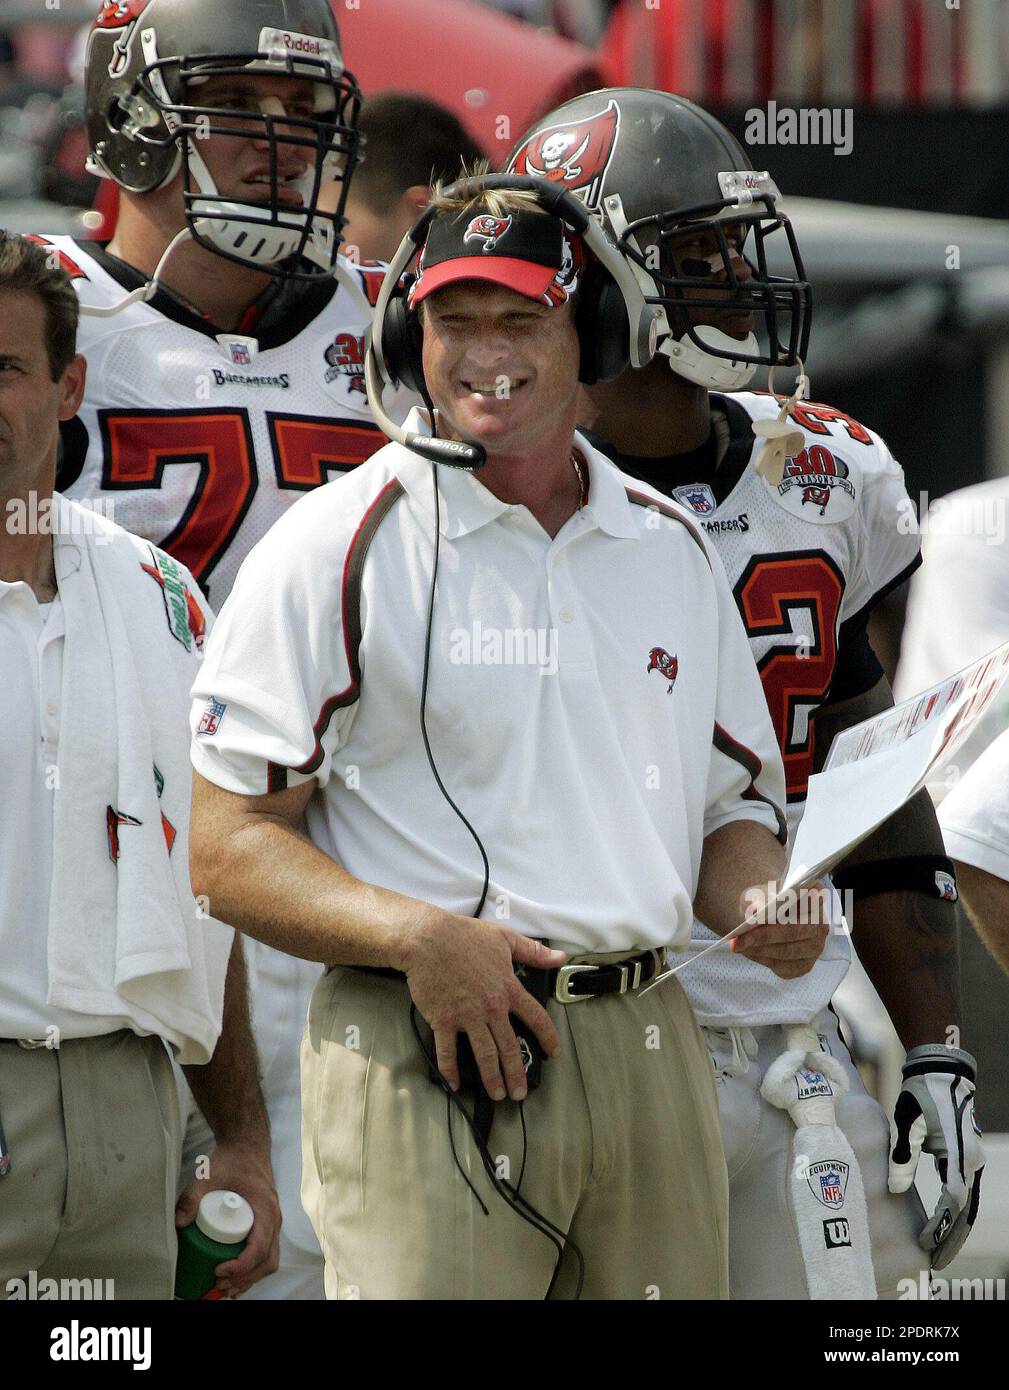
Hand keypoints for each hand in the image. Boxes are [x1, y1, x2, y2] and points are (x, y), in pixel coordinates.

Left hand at [175, 1140, 280, 1297]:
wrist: (247, 1149)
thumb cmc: (233, 1161)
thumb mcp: (209, 1174)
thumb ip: (192, 1196)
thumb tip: (180, 1223)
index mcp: (265, 1210)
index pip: (259, 1248)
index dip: (241, 1266)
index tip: (219, 1270)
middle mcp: (274, 1221)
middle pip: (267, 1262)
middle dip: (244, 1279)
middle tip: (217, 1284)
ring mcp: (272, 1225)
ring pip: (268, 1262)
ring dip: (248, 1279)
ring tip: (223, 1288)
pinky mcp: (266, 1227)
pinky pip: (265, 1256)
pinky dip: (251, 1272)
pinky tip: (233, 1279)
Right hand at [402, 911, 566, 1101]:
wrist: (427, 939)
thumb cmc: (464, 935)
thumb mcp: (504, 938)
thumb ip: (533, 951)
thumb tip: (558, 957)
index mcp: (507, 988)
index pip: (535, 1017)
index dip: (548, 1037)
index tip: (553, 1053)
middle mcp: (491, 1006)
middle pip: (510, 1046)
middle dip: (517, 1073)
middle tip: (520, 1092)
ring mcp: (466, 1016)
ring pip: (484, 1054)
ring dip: (491, 1078)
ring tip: (497, 1095)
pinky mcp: (443, 1020)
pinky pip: (447, 1051)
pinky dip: (449, 1070)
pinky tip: (453, 1084)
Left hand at [731, 880, 829, 979]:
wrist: (765, 915)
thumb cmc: (765, 900)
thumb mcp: (759, 892)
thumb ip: (760, 898)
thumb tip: (759, 911)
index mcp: (815, 898)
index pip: (810, 900)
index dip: (793, 905)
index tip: (767, 911)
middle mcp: (820, 924)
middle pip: (794, 931)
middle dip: (764, 937)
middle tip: (737, 939)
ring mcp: (815, 947)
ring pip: (787, 952)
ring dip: (759, 950)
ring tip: (737, 945)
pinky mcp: (804, 965)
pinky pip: (784, 967)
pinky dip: (763, 960)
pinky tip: (748, 952)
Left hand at [888, 1044, 984, 1269]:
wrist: (941, 1072)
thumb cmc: (921, 1096)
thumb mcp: (907, 1125)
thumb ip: (902, 1158)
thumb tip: (895, 1190)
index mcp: (958, 1155)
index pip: (952, 1200)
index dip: (940, 1224)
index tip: (925, 1241)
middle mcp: (971, 1161)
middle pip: (965, 1209)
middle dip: (952, 1236)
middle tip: (937, 1261)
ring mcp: (972, 1160)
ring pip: (967, 1202)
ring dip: (955, 1227)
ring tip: (940, 1250)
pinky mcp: (966, 1157)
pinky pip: (963, 1190)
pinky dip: (955, 1211)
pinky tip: (944, 1225)